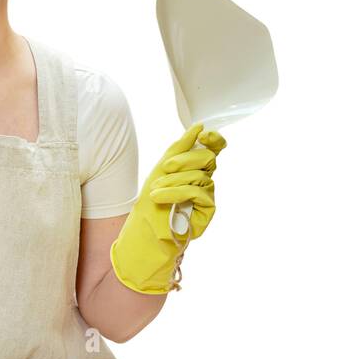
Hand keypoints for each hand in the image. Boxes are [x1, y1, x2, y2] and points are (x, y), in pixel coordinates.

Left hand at [109, 122, 226, 293]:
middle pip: (207, 158)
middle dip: (184, 159)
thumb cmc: (152, 201)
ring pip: (200, 175)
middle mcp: (205, 180)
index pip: (214, 148)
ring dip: (173, 181)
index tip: (203, 133)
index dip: (214, 139)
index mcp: (195, 167)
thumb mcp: (161, 170)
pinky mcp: (208, 210)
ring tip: (155, 192)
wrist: (145, 231)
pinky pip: (197, 192)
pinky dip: (175, 192)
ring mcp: (208, 195)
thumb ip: (179, 148)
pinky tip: (159, 197)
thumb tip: (198, 127)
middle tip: (165, 168)